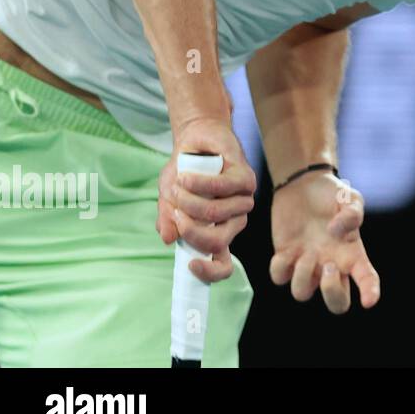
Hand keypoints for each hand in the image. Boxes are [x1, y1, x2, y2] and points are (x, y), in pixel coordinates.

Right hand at [156, 118, 257, 283]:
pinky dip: (198, 183)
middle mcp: (233, 221)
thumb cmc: (184, 173)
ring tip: (178, 186)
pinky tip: (186, 176)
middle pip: (217, 242)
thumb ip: (167, 219)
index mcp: (216, 232)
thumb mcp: (168, 198)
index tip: (190, 265)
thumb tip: (169, 240)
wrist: (196, 140)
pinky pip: (222, 188)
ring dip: (188, 200)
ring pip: (215, 214)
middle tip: (174, 212)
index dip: (210, 273)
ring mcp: (242, 201)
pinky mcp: (246, 179)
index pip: (222, 265)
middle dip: (189, 229)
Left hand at [269, 171, 380, 313]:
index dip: (370, 293)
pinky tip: (289, 250)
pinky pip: (279, 277)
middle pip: (336, 303)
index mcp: (352, 253)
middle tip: (329, 268)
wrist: (303, 184)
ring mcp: (307, 264)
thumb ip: (352, 213)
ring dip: (304, 275)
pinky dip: (281, 267)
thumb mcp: (350, 197)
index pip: (366, 279)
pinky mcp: (285, 257)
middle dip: (332, 293)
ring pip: (302, 293)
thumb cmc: (332, 193)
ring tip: (307, 251)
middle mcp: (331, 265)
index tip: (368, 301)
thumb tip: (337, 231)